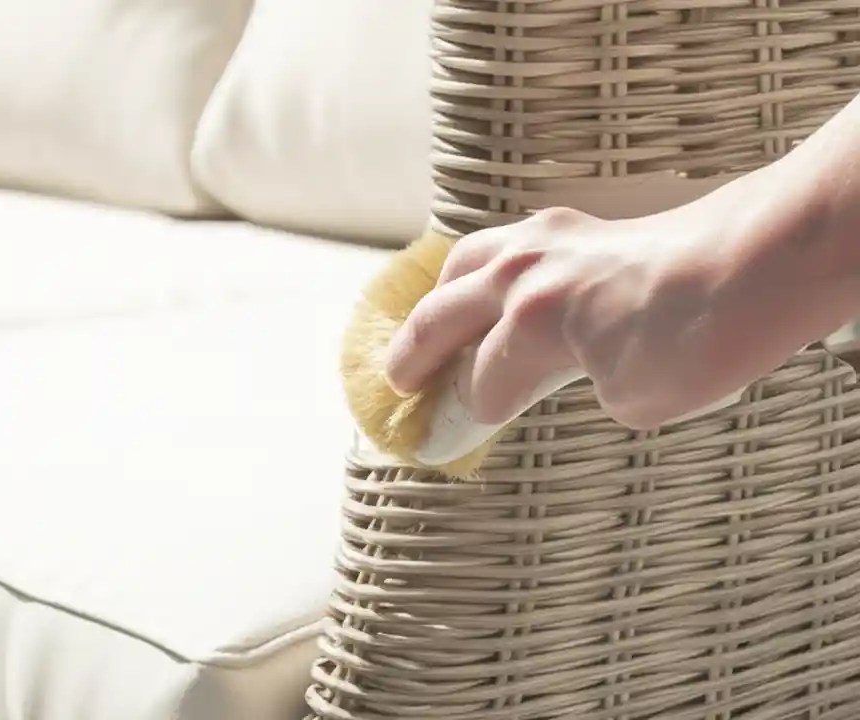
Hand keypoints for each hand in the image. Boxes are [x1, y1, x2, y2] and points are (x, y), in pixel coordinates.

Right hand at [382, 196, 795, 429]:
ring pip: (466, 261)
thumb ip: (586, 390)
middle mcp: (527, 274)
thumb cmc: (710, 332)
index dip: (466, 419)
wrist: (770, 257)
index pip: (481, 384)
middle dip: (414, 355)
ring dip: (442, 297)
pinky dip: (488, 268)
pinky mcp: (585, 226)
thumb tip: (582, 375)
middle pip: (441, 314)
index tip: (451, 440)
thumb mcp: (639, 398)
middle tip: (398, 384)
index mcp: (531, 322)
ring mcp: (554, 240)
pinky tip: (501, 285)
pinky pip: (510, 244)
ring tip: (434, 322)